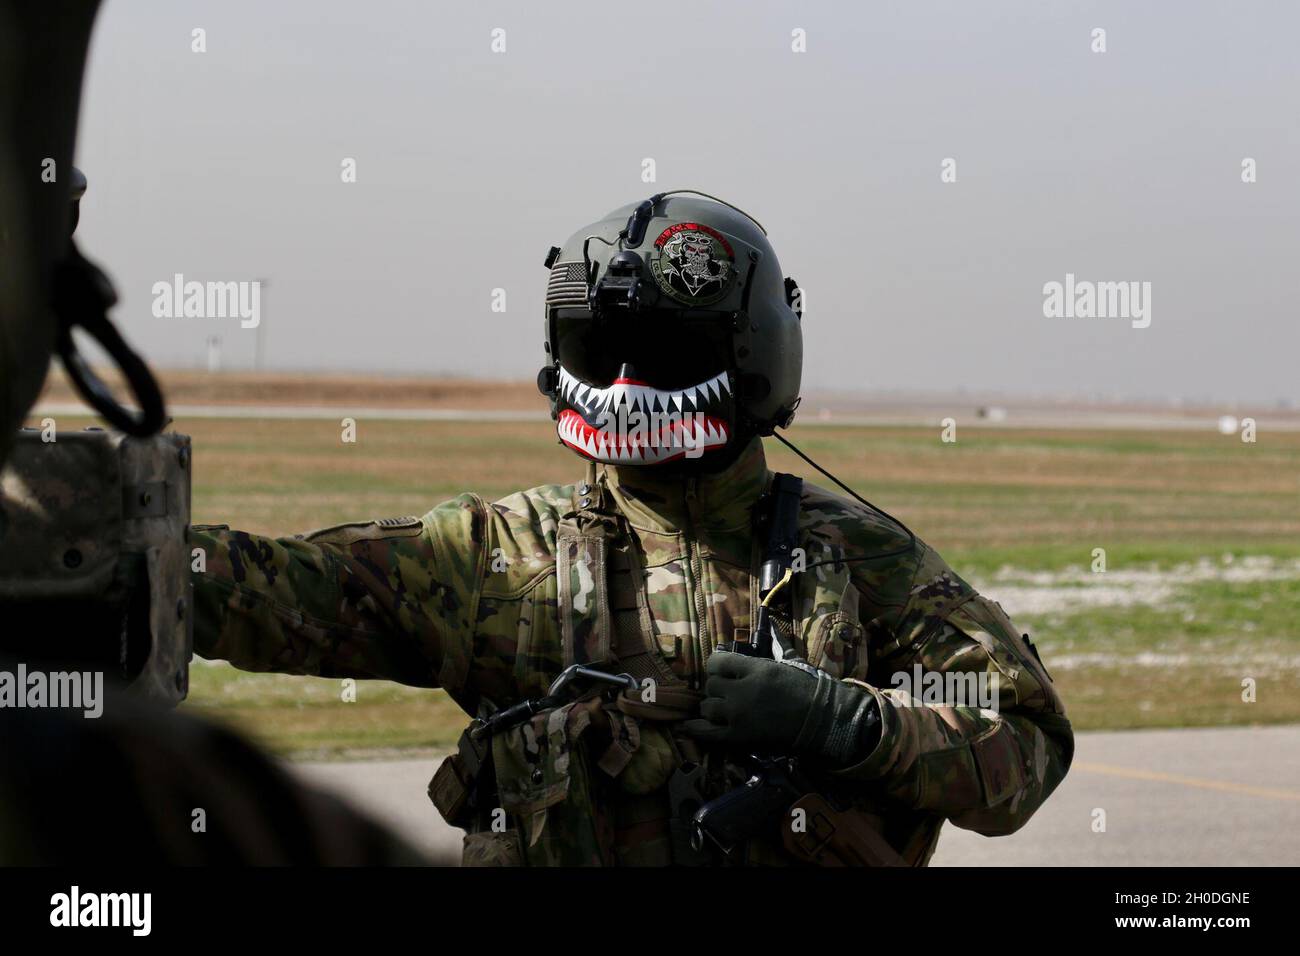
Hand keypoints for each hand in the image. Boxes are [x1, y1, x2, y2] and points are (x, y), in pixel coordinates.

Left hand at [681, 650, 880, 765]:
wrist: (823, 722)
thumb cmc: (809, 689)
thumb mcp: (791, 662)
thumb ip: (776, 644)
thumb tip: (771, 623)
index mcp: (755, 669)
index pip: (718, 661)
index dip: (717, 665)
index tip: (720, 669)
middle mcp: (741, 691)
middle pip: (711, 685)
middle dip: (716, 687)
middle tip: (724, 692)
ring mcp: (738, 716)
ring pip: (707, 708)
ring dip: (712, 707)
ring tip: (719, 709)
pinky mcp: (738, 739)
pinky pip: (707, 733)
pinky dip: (695, 729)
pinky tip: (688, 725)